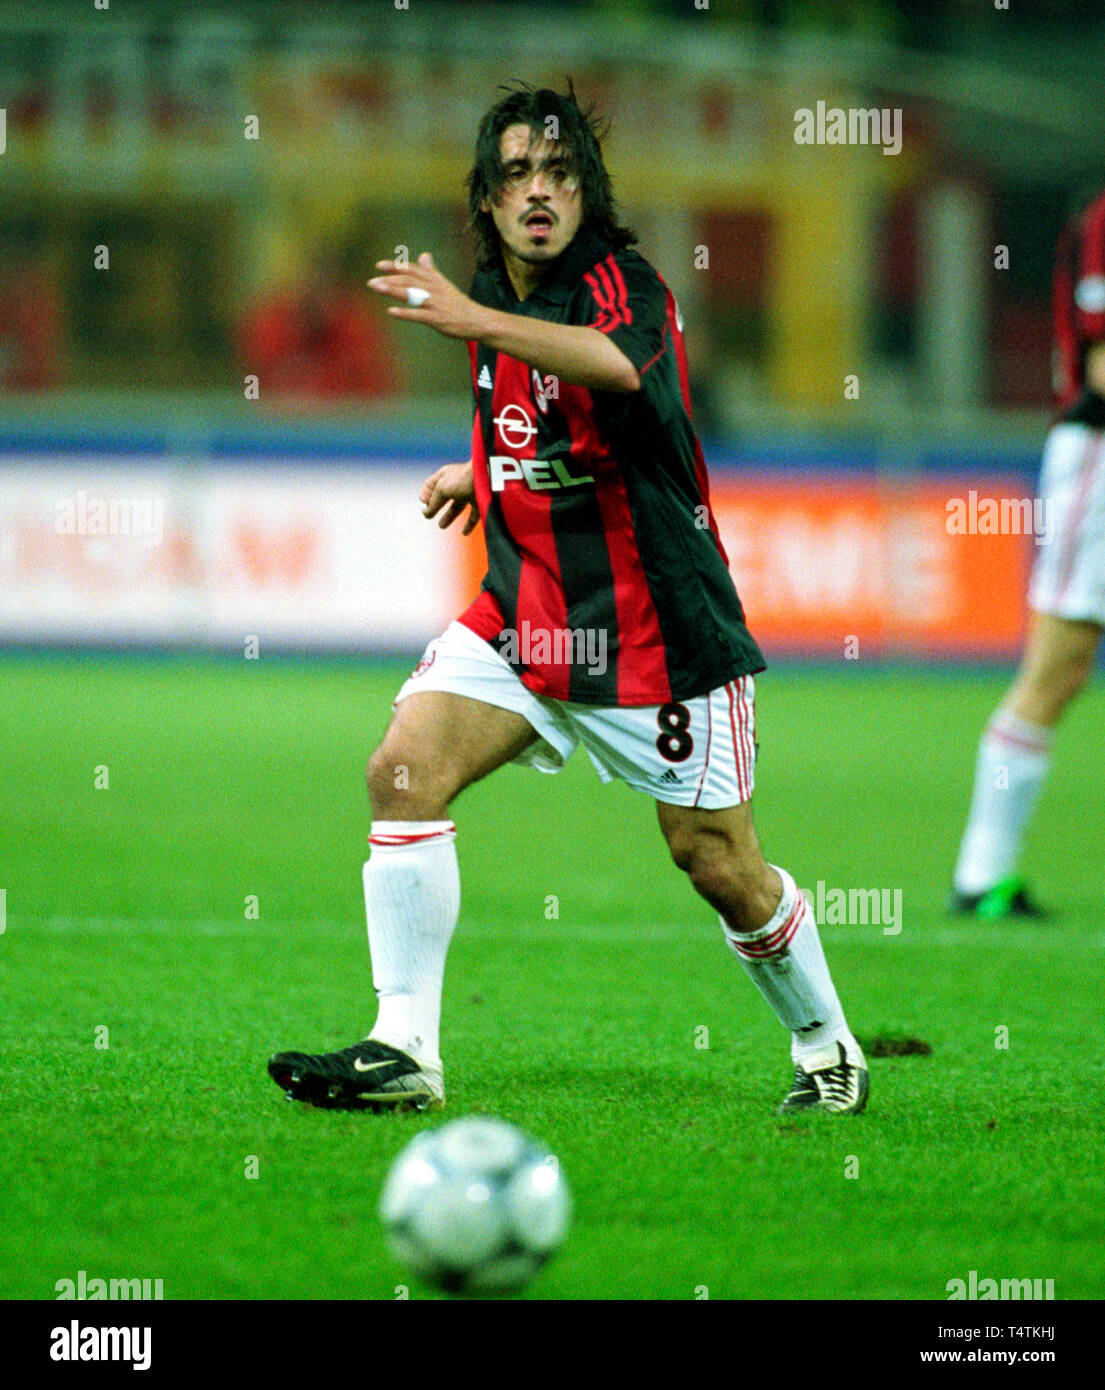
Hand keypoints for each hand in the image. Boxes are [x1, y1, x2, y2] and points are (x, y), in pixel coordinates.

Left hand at [368, 253, 488, 339]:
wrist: (478, 319)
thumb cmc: (459, 304)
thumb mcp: (445, 284)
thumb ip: (431, 271)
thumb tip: (424, 255)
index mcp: (434, 280)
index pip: (412, 270)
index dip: (395, 267)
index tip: (379, 265)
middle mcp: (433, 289)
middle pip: (408, 280)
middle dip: (389, 279)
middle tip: (372, 282)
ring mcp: (435, 303)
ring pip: (411, 294)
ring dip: (392, 290)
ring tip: (376, 287)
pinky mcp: (437, 319)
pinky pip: (418, 315)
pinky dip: (405, 313)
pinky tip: (392, 312)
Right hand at [420, 461, 479, 533]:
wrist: (490, 477)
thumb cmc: (463, 479)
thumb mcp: (442, 490)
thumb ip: (433, 502)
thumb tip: (426, 514)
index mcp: (446, 475)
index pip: (431, 484)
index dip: (425, 494)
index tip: (423, 504)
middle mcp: (458, 482)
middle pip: (444, 496)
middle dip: (436, 506)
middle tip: (428, 517)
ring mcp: (471, 491)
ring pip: (458, 506)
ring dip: (450, 516)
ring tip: (441, 526)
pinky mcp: (482, 501)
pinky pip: (474, 515)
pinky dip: (469, 524)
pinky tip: (464, 533)